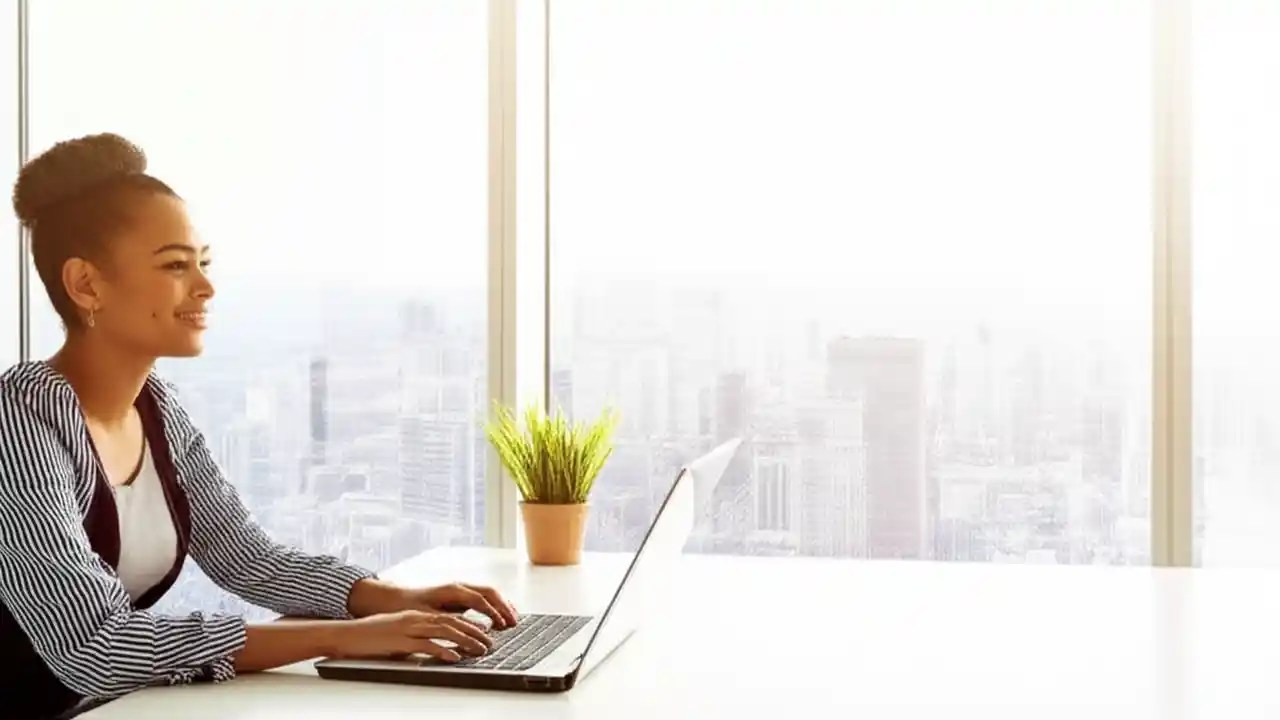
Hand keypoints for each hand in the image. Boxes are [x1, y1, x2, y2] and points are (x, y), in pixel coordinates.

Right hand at [332, 610, 493, 662]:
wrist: (347, 635)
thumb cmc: (371, 636)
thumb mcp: (399, 633)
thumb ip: (418, 637)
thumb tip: (436, 647)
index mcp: (417, 615)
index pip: (450, 617)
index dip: (469, 624)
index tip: (485, 632)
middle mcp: (415, 618)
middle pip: (452, 622)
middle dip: (474, 632)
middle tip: (489, 642)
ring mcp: (408, 629)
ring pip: (444, 631)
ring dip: (465, 641)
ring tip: (480, 649)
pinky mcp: (400, 641)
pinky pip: (426, 645)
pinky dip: (443, 650)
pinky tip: (455, 657)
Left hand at [410, 583, 520, 629]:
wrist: (398, 599)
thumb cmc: (412, 607)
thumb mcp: (430, 617)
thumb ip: (453, 621)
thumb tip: (476, 628)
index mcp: (453, 590)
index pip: (480, 599)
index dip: (493, 612)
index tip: (502, 624)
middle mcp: (459, 586)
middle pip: (489, 592)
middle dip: (504, 606)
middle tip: (513, 622)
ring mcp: (461, 588)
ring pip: (489, 592)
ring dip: (502, 604)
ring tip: (513, 619)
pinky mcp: (461, 595)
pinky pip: (483, 596)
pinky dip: (495, 604)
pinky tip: (501, 615)